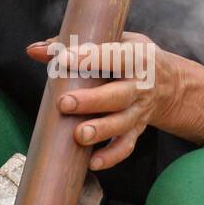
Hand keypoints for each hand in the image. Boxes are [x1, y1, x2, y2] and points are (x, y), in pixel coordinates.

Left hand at [27, 33, 177, 169]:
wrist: (169, 82)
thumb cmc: (129, 56)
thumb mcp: (113, 41)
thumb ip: (73, 43)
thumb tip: (33, 50)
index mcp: (135, 57)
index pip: (113, 55)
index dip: (88, 57)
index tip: (62, 59)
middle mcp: (140, 85)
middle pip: (118, 96)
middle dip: (92, 101)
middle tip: (64, 103)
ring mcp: (139, 110)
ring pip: (122, 123)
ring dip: (101, 131)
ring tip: (79, 136)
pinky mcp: (137, 129)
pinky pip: (126, 146)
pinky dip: (111, 156)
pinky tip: (92, 163)